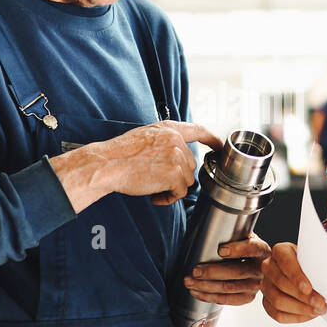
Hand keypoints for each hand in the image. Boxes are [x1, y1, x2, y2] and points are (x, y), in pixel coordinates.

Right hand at [95, 121, 221, 205]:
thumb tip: (178, 157)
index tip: (219, 146)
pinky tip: (153, 195)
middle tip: (154, 180)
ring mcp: (176, 156)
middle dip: (175, 177)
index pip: (197, 130)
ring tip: (151, 187)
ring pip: (186, 180)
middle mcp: (175, 139)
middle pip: (190, 165)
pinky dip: (168, 198)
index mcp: (168, 128)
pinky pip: (180, 192)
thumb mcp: (145, 137)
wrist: (107, 164)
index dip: (211, 139)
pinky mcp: (174, 173)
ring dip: (171, 188)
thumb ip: (164, 142)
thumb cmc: (120, 154)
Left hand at [184, 233, 270, 305]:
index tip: (221, 250)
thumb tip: (206, 231)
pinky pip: (226, 299)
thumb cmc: (242, 247)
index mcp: (261, 250)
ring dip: (206, 286)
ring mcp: (255, 285)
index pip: (252, 249)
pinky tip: (196, 292)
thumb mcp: (242, 236)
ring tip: (190, 281)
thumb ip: (231, 234)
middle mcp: (261, 269)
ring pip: (229, 288)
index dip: (238, 250)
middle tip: (195, 270)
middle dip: (212, 272)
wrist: (253, 263)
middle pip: (237, 272)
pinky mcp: (247, 297)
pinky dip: (208, 296)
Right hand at [260, 242, 326, 323]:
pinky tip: (309, 314)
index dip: (296, 277)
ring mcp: (266, 285)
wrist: (306, 271)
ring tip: (317, 310)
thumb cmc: (311, 263)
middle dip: (303, 297)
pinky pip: (277, 314)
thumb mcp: (315, 258)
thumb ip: (317, 265)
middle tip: (320, 303)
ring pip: (278, 301)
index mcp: (280, 251)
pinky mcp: (267, 302)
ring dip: (301, 309)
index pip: (285, 262)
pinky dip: (296, 317)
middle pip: (281, 284)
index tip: (308, 288)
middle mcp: (268, 267)